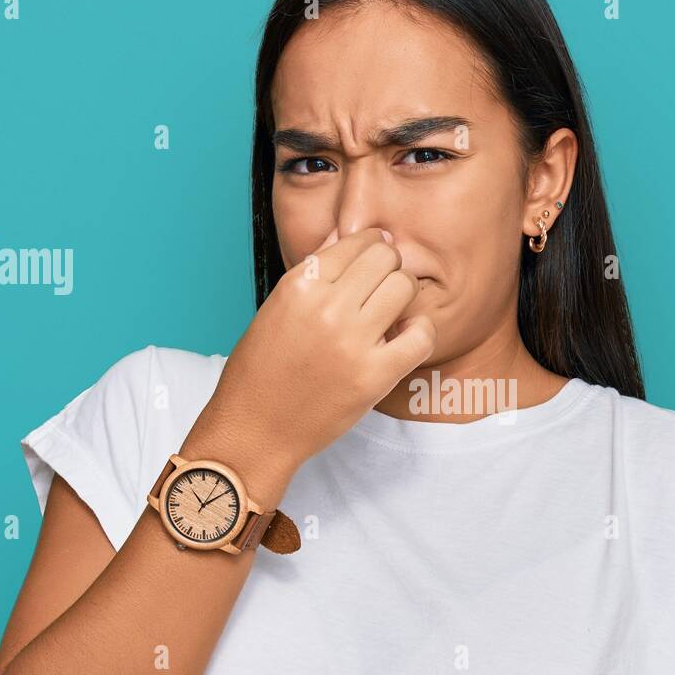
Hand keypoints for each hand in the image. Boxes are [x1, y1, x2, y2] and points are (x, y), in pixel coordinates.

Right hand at [192, 226, 437, 491]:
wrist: (253, 431)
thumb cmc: (260, 374)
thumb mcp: (275, 311)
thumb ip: (313, 280)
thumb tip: (350, 245)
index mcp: (298, 286)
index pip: (354, 243)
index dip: (371, 247)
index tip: (375, 258)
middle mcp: (325, 307)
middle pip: (385, 258)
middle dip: (390, 269)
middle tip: (384, 290)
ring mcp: (351, 341)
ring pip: (404, 287)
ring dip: (405, 298)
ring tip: (393, 315)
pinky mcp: (373, 376)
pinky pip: (421, 336)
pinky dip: (421, 333)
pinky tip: (406, 340)